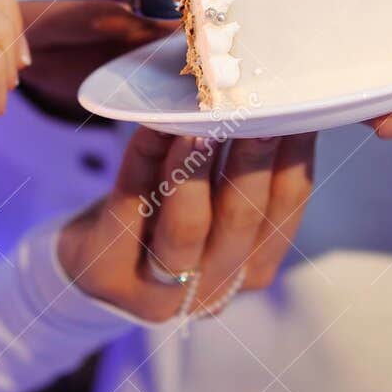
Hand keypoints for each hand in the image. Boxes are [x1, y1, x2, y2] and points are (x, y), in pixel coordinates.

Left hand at [57, 130, 316, 320]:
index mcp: (253, 268)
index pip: (285, 211)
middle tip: (256, 110)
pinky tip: (151, 125)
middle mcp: (213, 288)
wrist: (92, 263)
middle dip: (251, 161)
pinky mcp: (108, 273)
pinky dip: (144, 160)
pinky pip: (130, 207)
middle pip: (241, 220)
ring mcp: (158, 291)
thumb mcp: (211, 203)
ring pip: (187, 226)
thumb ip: (239, 168)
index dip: (294, 159)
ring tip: (202, 124)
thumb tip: (272, 100)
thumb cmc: (162, 218)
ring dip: (197, 169)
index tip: (298, 110)